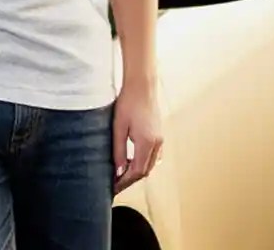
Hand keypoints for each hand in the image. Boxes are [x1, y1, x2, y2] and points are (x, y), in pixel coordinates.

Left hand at [113, 79, 162, 194]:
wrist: (142, 86)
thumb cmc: (128, 103)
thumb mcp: (118, 127)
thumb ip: (119, 151)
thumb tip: (118, 171)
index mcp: (147, 143)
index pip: (137, 171)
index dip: (125, 181)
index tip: (113, 186)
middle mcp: (157, 143)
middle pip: (145, 170)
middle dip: (130, 179)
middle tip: (115, 184)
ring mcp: (160, 139)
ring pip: (150, 164)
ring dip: (137, 172)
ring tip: (121, 174)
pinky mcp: (159, 135)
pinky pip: (153, 156)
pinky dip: (143, 162)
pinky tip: (131, 160)